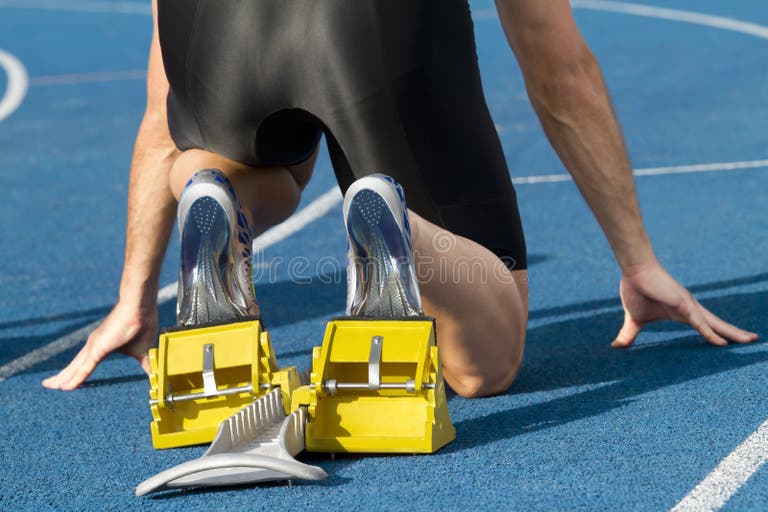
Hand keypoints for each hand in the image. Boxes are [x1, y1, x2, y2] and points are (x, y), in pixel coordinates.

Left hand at [42, 301, 156, 389]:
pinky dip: (74, 379)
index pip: (84, 363)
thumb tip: (154, 375)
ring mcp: (93, 346)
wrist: (140, 307)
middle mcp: (93, 346)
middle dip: (61, 377)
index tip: (67, 382)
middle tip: (49, 385)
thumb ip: (145, 364)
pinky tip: (65, 387)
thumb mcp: (143, 351)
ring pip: (73, 368)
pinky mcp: (97, 349)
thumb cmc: (142, 324)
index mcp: (102, 346)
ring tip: (49, 386)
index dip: (75, 373)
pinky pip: (83, 369)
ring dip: (61, 379)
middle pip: (73, 366)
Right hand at [611, 262, 757, 347]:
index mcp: (682, 313)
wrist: (634, 271)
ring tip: (750, 341)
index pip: (705, 325)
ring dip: (732, 333)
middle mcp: (691, 309)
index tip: (730, 343)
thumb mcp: (634, 319)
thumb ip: (629, 334)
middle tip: (754, 341)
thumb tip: (616, 347)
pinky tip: (721, 343)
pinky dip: (710, 333)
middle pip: (717, 324)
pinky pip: (699, 323)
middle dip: (735, 333)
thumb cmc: (636, 290)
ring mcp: (689, 306)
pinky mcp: (683, 304)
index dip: (718, 333)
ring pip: (715, 324)